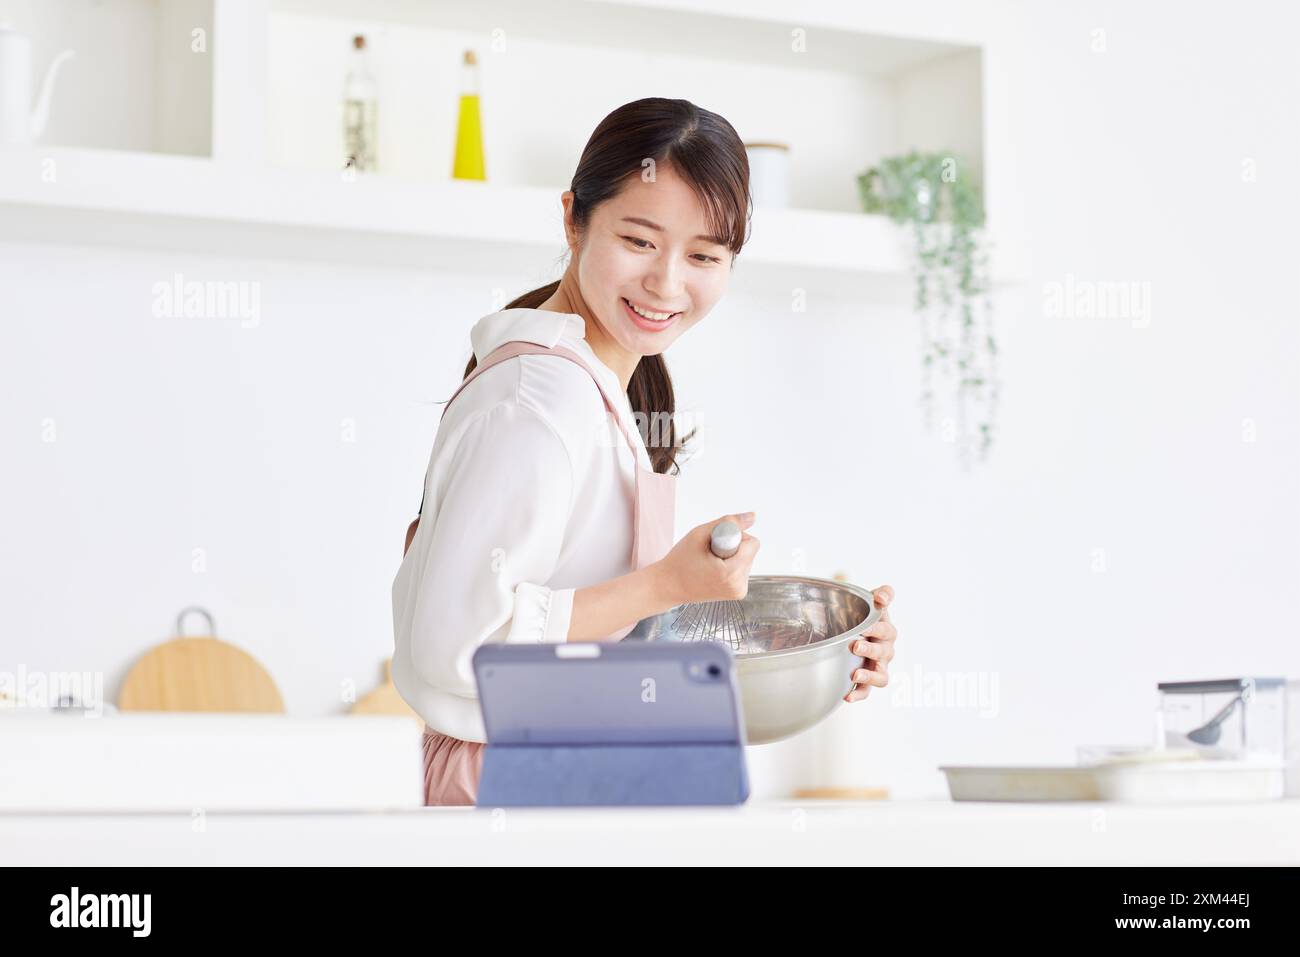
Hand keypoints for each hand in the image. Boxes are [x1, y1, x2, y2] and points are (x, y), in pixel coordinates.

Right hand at [654, 512, 759, 605]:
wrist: (668, 586)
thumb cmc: (679, 561)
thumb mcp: (699, 534)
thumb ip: (728, 523)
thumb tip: (752, 516)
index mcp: (731, 574)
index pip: (752, 543)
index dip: (734, 537)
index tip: (715, 544)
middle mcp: (739, 586)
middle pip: (750, 551)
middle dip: (732, 546)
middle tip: (709, 554)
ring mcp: (739, 591)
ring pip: (746, 559)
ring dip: (731, 555)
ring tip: (710, 563)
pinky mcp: (737, 593)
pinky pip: (742, 568)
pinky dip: (730, 564)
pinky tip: (713, 569)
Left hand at [844, 584, 895, 702]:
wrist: (850, 627)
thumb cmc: (862, 613)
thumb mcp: (871, 599)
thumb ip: (882, 595)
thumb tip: (882, 596)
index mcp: (885, 630)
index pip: (886, 629)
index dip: (877, 628)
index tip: (865, 627)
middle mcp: (885, 650)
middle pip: (884, 652)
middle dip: (870, 650)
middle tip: (855, 645)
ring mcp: (877, 667)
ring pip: (881, 676)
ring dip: (869, 676)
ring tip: (855, 675)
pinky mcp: (867, 681)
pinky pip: (866, 692)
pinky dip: (858, 695)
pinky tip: (847, 697)